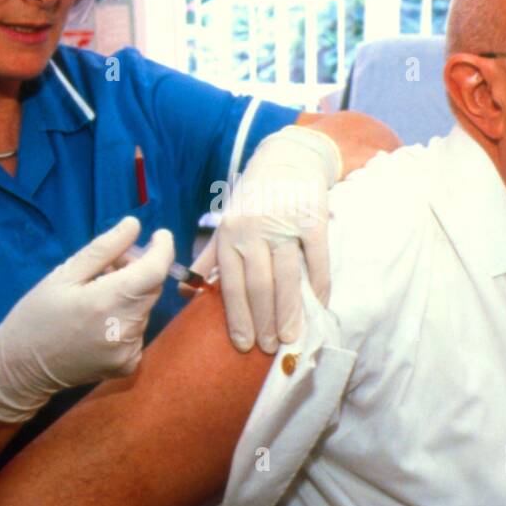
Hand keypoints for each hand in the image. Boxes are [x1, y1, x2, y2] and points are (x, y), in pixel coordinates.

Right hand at [0, 217, 173, 422]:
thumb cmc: (37, 315)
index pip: (155, 270)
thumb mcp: (63, 274)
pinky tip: (99, 323)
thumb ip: (103, 249)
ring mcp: (128, 350)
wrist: (20, 368)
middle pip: (151, 288)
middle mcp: (124, 328)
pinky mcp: (127, 365)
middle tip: (110, 266)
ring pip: (144, 309)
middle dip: (139, 270)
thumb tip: (134, 224)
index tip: (158, 235)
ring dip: (131, 296)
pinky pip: (137, 331)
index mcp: (107, 301)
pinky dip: (126, 320)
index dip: (163, 248)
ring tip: (97, 296)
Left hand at [189, 126, 340, 353]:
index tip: (243, 345)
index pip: (231, 284)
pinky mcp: (312, 220)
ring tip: (290, 338)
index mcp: (229, 234)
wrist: (287, 158)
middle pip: (259, 285)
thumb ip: (210, 258)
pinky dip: (319, 286)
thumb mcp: (226, 222)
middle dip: (263, 321)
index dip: (238, 317)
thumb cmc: (254, 197)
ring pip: (286, 277)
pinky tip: (319, 307)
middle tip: (269, 348)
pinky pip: (316, 260)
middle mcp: (253, 230)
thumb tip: (186, 292)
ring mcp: (284, 225)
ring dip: (289, 312)